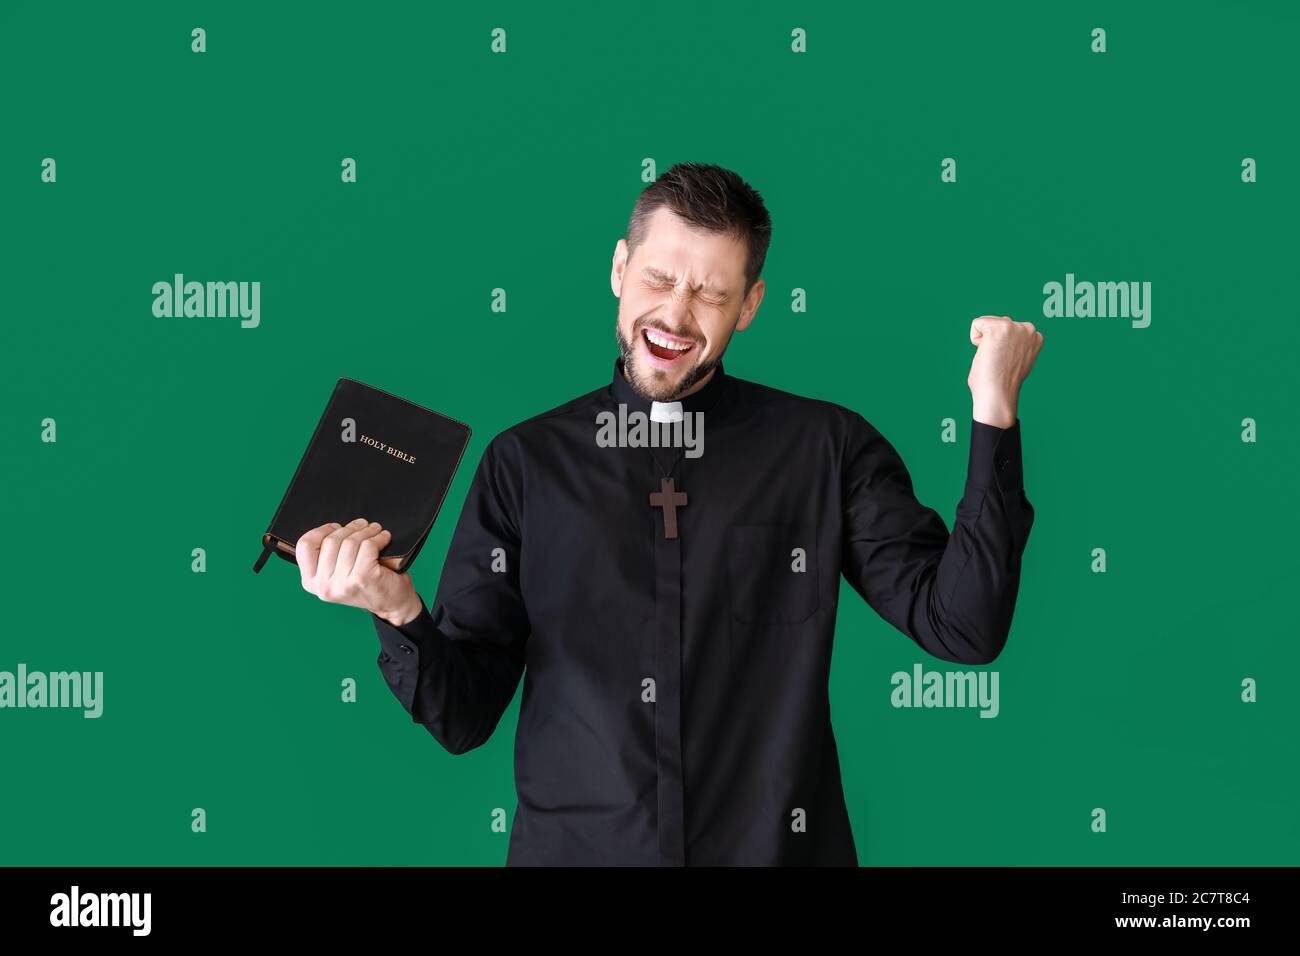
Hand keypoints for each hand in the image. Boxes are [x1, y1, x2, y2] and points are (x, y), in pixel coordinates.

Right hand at [296, 519, 422, 626]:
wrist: (392, 604)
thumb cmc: (366, 584)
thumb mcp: (337, 573)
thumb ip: (327, 555)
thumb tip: (332, 528)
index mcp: (311, 582)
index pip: (305, 546)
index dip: (322, 530)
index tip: (336, 527)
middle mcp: (323, 586)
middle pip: (331, 540)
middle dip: (350, 528)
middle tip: (363, 525)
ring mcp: (342, 583)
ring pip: (350, 541)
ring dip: (367, 531)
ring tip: (375, 531)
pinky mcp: (362, 578)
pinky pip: (368, 545)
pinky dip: (378, 538)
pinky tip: (384, 539)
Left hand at [967, 315, 1042, 427]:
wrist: (998, 394)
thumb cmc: (1002, 383)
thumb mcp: (1016, 360)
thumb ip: (1014, 347)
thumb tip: (1003, 346)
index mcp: (1035, 337)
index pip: (1009, 329)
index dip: (1000, 346)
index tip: (1006, 362)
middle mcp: (1029, 329)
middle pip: (998, 322)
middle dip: (992, 340)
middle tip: (998, 361)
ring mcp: (1015, 327)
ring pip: (987, 322)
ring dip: (984, 340)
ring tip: (993, 358)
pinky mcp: (1000, 327)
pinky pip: (976, 324)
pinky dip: (975, 339)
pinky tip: (986, 353)